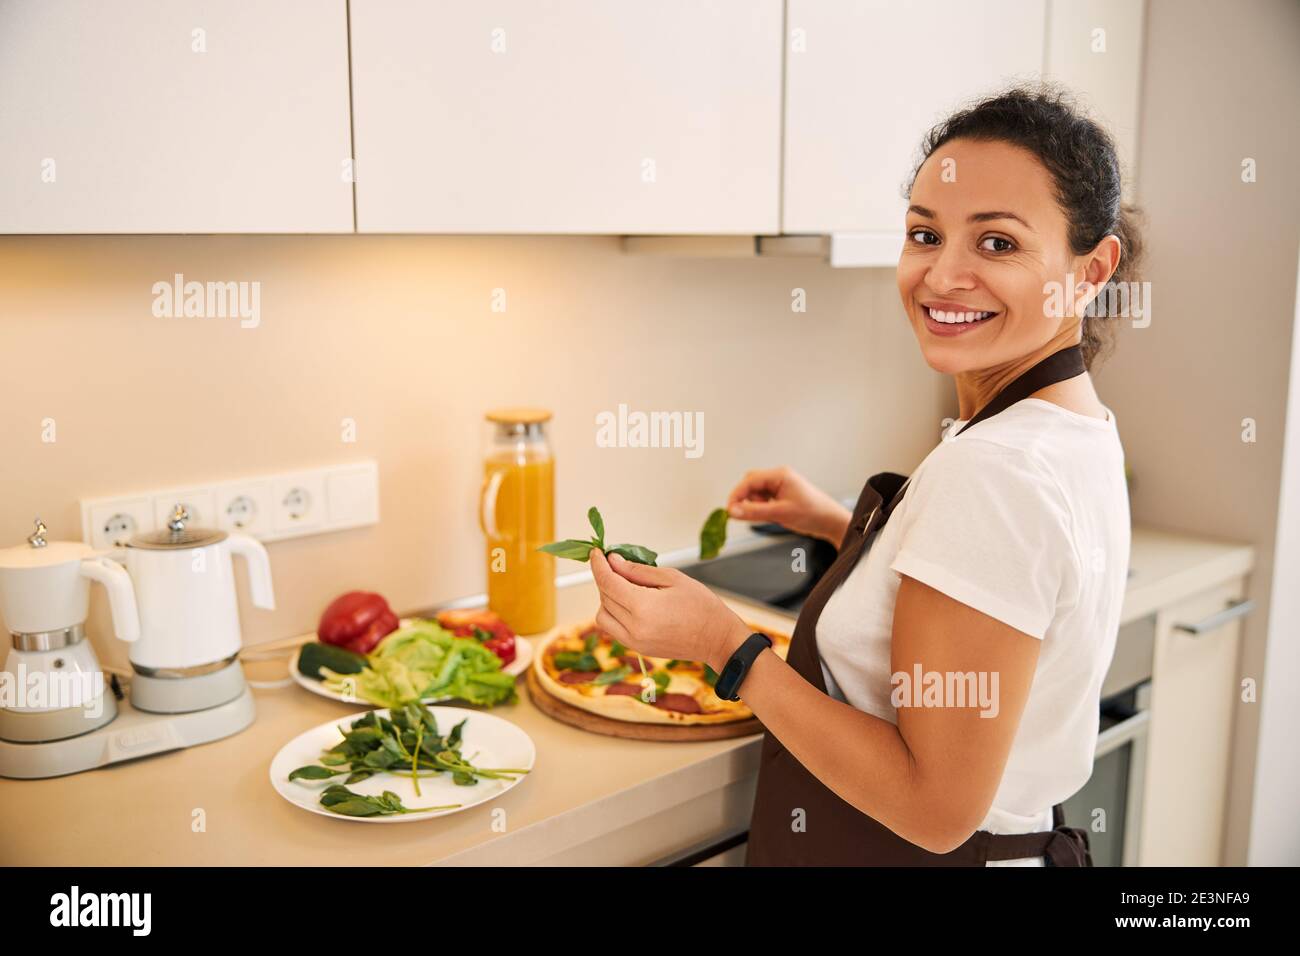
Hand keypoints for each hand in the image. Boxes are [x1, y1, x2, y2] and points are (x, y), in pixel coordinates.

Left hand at [588, 549, 749, 672]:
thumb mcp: (672, 578)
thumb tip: (613, 561)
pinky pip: (614, 628)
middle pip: (604, 597)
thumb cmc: (701, 605)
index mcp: (642, 607)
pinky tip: (631, 603)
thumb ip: (638, 570)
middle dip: (606, 577)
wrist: (717, 638)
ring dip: (607, 598)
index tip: (597, 553)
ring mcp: (634, 641)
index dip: (598, 565)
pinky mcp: (638, 649)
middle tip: (618, 564)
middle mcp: (634, 628)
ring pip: (603, 615)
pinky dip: (615, 613)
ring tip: (627, 586)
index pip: (607, 582)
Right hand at [726, 465, 850, 544]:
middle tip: (741, 514)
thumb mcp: (780, 513)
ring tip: (765, 516)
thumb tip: (732, 511)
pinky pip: (763, 498)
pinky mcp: (781, 495)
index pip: (749, 481)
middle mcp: (779, 477)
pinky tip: (769, 515)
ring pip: (756, 492)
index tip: (729, 510)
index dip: (736, 495)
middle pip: (750, 483)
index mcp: (780, 475)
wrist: (831, 522)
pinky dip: (760, 507)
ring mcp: (780, 486)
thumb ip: (754, 512)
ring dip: (753, 504)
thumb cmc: (813, 514)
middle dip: (744, 499)